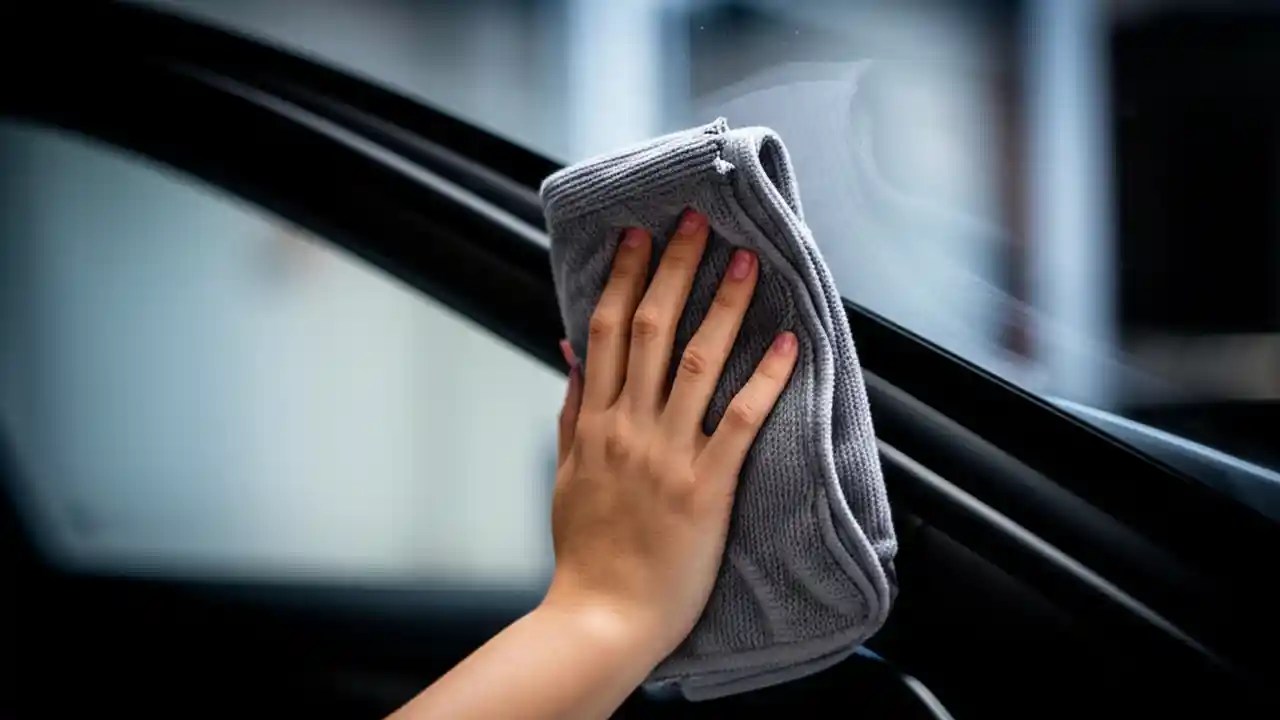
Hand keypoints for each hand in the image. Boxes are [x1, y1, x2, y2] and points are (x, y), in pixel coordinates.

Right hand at [544, 209, 798, 663]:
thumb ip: (572, 408)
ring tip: (748, 262)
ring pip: (698, 363)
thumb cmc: (587, 550)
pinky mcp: (707, 488)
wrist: (601, 616)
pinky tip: (790, 344)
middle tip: (697, 221)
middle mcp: (629, 428)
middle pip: (652, 330)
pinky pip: (741, 423)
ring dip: (725, 306)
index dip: (624, 278)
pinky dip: (766, 380)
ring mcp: (668, 456)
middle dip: (675, 269)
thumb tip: (570, 348)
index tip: (639, 235)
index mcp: (594, 423)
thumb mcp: (565, 473)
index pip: (608, 332)